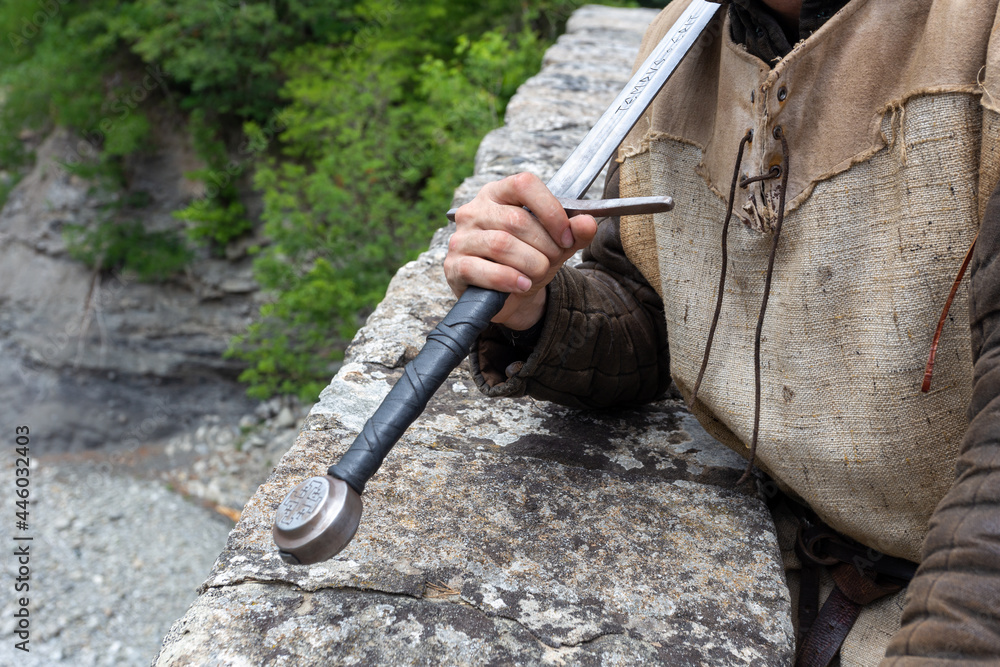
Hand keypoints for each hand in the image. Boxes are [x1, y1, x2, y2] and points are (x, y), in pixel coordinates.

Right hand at [444, 173, 597, 330]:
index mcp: (498, 193)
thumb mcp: (556, 245)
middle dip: (545, 245)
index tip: (566, 236)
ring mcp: (461, 238)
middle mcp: (474, 210)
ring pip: (501, 245)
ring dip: (530, 263)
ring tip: (539, 273)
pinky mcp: (454, 266)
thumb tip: (588, 223)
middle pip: (517, 220)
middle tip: (553, 260)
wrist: (509, 294)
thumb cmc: (529, 260)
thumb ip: (573, 233)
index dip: (551, 210)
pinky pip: (484, 270)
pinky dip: (509, 279)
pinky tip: (522, 284)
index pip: (524, 184)